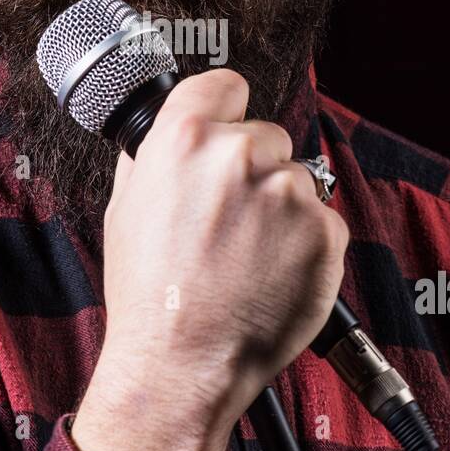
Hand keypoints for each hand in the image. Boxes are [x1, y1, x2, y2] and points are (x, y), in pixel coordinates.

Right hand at [100, 67, 348, 432]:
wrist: (182, 365)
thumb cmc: (148, 296)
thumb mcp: (124, 209)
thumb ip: (152, 157)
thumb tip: (165, 132)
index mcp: (185, 138)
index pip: (226, 85)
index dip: (225, 110)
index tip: (227, 130)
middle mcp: (239, 155)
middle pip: (265, 136)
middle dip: (253, 171)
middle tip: (228, 223)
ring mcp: (288, 192)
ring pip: (295, 180)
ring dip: (280, 210)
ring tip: (246, 257)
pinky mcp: (325, 231)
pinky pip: (321, 221)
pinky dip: (304, 245)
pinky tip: (270, 275)